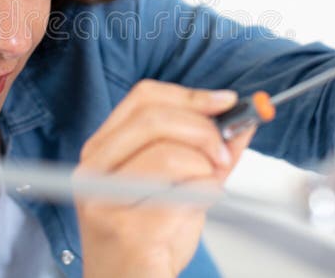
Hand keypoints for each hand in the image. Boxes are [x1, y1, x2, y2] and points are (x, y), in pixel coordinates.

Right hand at [75, 80, 254, 277]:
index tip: (224, 103)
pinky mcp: (124, 227)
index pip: (143, 98)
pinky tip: (197, 209)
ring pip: (167, 155)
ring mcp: (103, 198)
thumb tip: (240, 122)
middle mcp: (94, 168)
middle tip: (224, 153)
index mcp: (103, 148)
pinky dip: (202, 196)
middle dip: (203, 131)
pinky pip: (178, 195)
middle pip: (154, 119)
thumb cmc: (147, 238)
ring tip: (208, 188)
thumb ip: (207, 151)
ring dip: (203, 169)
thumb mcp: (179, 184)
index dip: (189, 95)